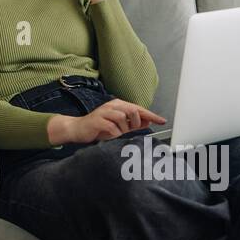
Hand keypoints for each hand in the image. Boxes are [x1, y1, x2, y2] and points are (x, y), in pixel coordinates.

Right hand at [48, 99, 166, 144]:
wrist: (77, 129)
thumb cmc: (99, 128)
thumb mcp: (119, 126)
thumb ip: (132, 124)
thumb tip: (148, 122)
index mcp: (118, 105)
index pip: (139, 109)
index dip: (151, 115)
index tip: (162, 121)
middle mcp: (112, 105)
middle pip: (132, 111)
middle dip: (135, 123)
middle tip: (130, 129)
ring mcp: (104, 112)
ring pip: (123, 119)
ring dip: (122, 129)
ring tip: (115, 132)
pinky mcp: (97, 120)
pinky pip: (112, 128)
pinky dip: (114, 134)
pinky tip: (109, 135)